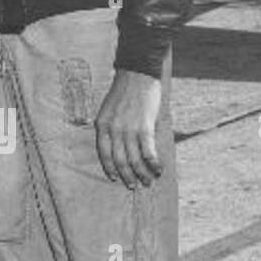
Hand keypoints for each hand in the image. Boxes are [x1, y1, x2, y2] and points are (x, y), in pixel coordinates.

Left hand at [94, 68, 163, 187]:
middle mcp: (113, 129)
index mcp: (101, 125)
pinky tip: (159, 170)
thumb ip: (110, 127)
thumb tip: (118, 146)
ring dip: (142, 174)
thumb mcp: (108, 109)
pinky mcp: (144, 127)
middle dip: (127, 176)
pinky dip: (154, 164)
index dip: (109, 168)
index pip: (103, 153)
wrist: (136, 74)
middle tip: (134, 186)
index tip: (114, 178)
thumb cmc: (123, 91)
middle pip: (119, 160)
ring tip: (148, 182)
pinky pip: (148, 152)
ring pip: (135, 159)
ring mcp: (128, 129)